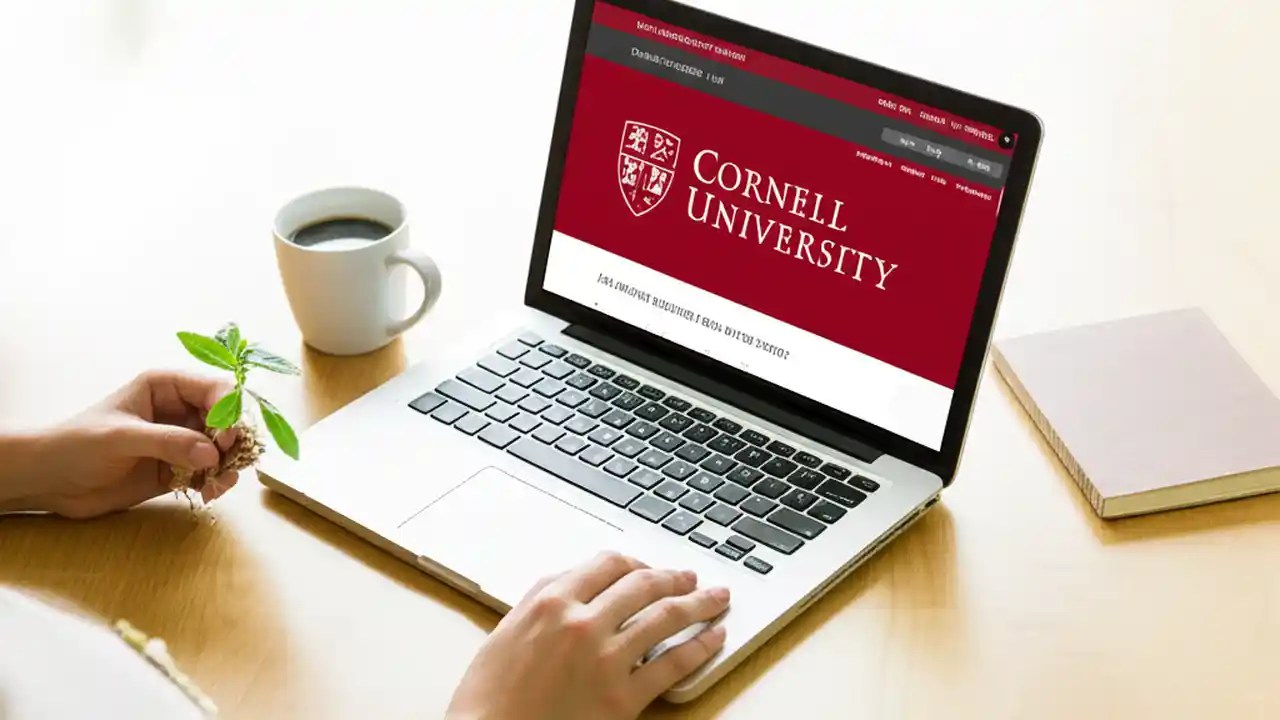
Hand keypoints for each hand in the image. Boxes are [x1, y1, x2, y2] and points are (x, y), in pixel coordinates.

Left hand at [0, 370, 239, 518]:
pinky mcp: (177, 469)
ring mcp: (180, 440)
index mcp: (166, 387)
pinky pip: (209, 472)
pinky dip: (216, 482)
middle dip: (233, 441)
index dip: (229, 410)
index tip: (227, 437)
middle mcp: (179, 410)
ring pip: (222, 449)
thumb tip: (212, 453)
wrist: (51, 480)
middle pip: (226, 420)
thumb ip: (168, 442)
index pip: (215, 388)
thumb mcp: (122, 438)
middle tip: (228, 463)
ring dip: (228, 465)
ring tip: (219, 484)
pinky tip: (209, 493)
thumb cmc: (77, 445)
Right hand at [446, 552, 729, 719]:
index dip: (636, 562)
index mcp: (550, 601)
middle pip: (643, 584)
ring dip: (698, 603)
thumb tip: (572, 582)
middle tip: (689, 577)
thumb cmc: (488, 697)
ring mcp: (606, 658)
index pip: (608, 564)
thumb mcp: (506, 632)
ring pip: (666, 616)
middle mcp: (582, 622)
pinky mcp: (622, 697)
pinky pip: (674, 663)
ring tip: (716, 598)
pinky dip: (701, 647)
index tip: (647, 567)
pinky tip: (714, 638)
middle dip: (673, 577)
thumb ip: (542, 601)